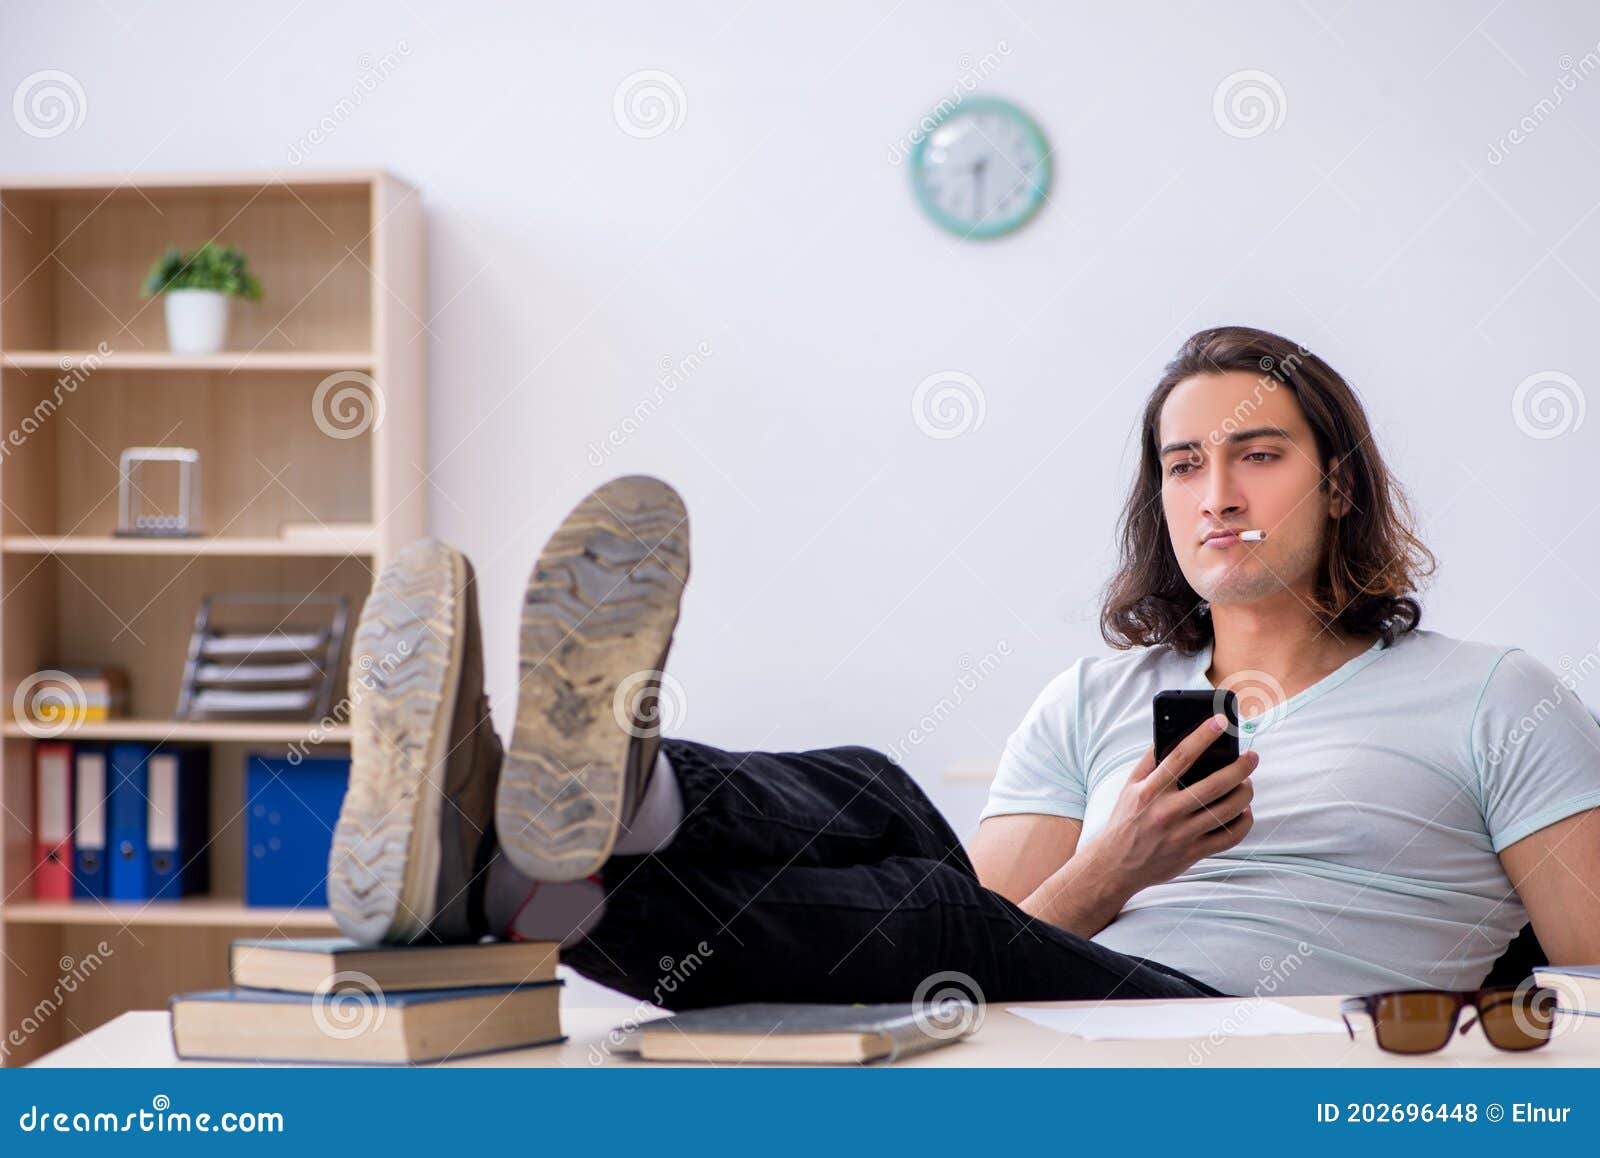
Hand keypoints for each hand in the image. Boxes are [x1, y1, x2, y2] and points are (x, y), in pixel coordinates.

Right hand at [1082, 713, 1256, 897]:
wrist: (1115, 866)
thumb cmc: (1125, 820)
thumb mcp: (1129, 787)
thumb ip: (1149, 762)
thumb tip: (1169, 734)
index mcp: (1150, 792)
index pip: (1180, 757)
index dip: (1202, 736)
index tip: (1220, 721)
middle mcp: (1167, 812)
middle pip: (1214, 785)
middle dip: (1240, 768)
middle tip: (1252, 757)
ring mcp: (1182, 835)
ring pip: (1227, 811)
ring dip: (1245, 793)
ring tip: (1246, 783)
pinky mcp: (1193, 853)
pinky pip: (1229, 837)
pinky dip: (1243, 821)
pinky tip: (1243, 810)